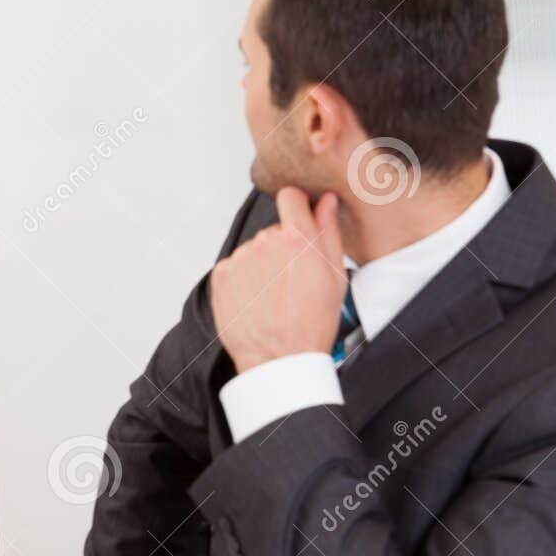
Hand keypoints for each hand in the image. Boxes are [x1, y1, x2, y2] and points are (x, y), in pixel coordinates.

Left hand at [210, 187, 345, 373]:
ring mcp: (240, 258)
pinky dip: (243, 280)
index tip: (298, 217)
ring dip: (262, 265)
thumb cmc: (312, 324)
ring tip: (273, 295)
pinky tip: (257, 300)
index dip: (296, 205)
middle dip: (282, 247)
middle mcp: (266, 243)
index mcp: (298, 239)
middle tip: (291, 279)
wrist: (280, 359)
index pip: (290, 196)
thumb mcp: (334, 276)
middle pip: (273, 230)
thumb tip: (326, 201)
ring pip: (254, 250)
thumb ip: (328, 231)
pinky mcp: (221, 275)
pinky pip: (235, 267)